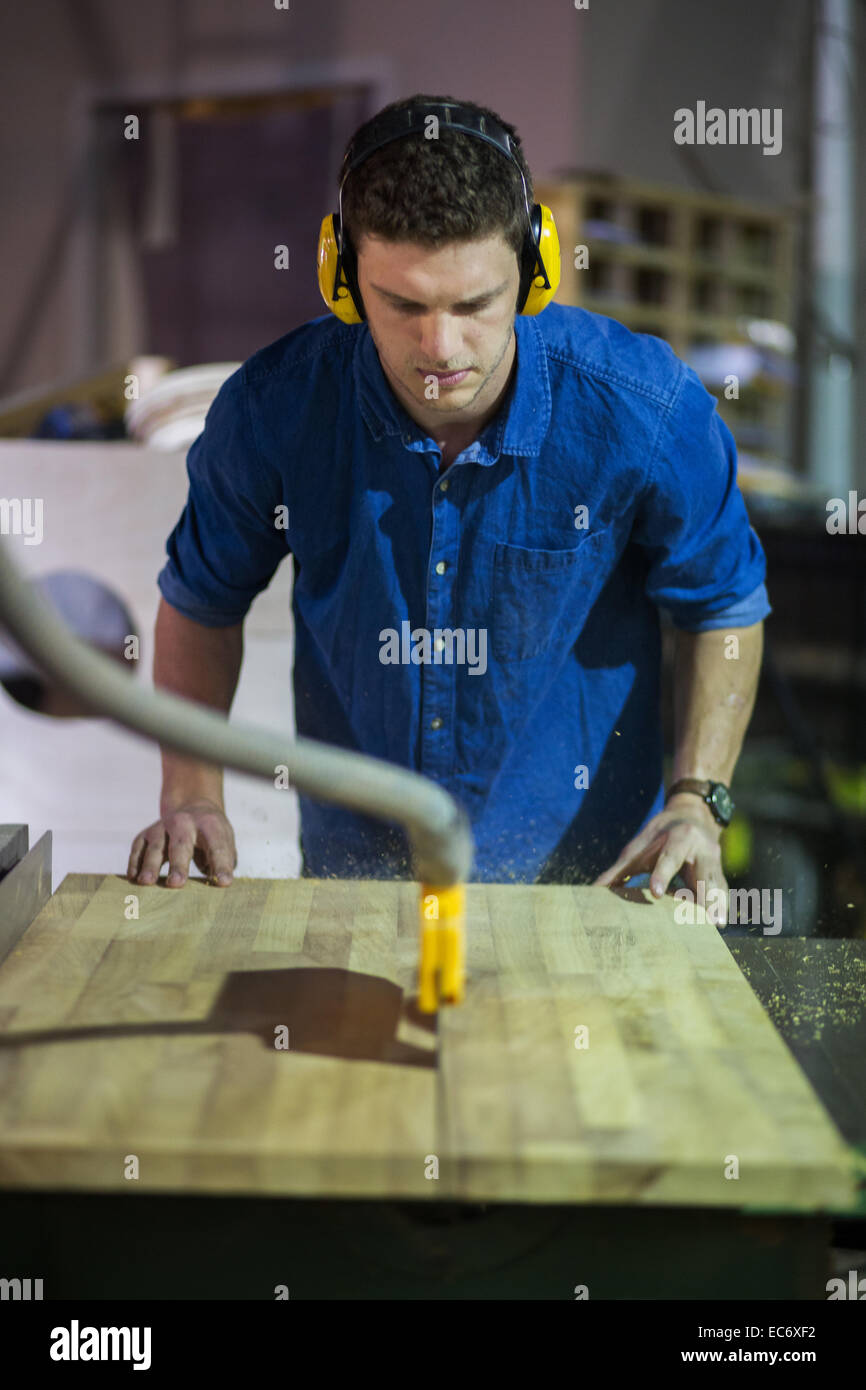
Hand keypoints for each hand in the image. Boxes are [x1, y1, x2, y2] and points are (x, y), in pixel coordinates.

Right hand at [127, 798, 236, 887]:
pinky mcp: (145, 834)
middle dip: (179, 865)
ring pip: (155, 846)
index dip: (221, 865)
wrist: (192, 805)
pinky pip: (137, 849)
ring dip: (150, 865)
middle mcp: (184, 822)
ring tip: (147, 882)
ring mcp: (161, 827)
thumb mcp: (224, 841)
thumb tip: (220, 884)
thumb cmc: (211, 834)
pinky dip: (134, 863)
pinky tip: (133, 879)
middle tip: (176, 884)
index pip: (217, 846)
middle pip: (181, 844)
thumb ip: (224, 861)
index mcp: (210, 825)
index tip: (224, 882)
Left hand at [592, 794, 727, 923]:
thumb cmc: (659, 834)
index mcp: (679, 838)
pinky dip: (721, 905)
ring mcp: (714, 861)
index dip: (662, 874)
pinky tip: (720, 921)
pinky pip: (722, 890)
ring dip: (718, 903)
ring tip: (718, 923)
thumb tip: (594, 890)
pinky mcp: (720, 872)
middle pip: (703, 873)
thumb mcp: (639, 846)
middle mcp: (701, 848)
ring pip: (717, 883)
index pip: (669, 858)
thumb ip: (619, 870)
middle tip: (708, 918)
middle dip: (706, 894)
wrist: (692, 814)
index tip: (655, 893)